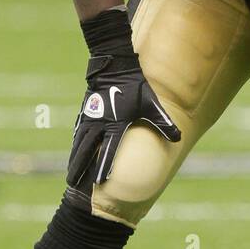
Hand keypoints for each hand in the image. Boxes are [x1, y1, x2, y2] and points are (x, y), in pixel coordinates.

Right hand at [67, 49, 179, 186]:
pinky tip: (74, 153)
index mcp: (115, 123)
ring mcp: (90, 117)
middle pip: (85, 150)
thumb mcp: (151, 105)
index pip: (108, 150)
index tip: (99, 182)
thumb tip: (179, 138)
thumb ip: (163, 123)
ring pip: (79, 142)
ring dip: (74, 159)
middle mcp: (98, 122)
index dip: (103, 166)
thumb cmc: (135, 86)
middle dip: (78, 167)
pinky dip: (75, 145)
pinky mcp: (86, 111)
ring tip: (70, 174)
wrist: (115, 65)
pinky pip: (78, 132)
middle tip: (72, 183)